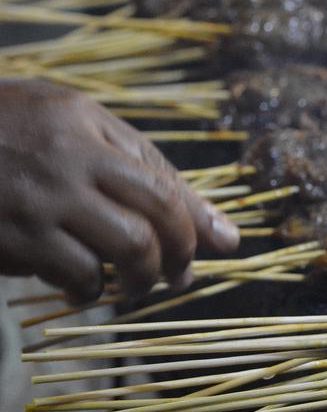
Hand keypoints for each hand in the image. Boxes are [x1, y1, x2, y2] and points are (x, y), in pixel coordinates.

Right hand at [0, 80, 239, 303]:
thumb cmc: (3, 135)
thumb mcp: (66, 126)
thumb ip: (137, 164)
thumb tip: (220, 232)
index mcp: (82, 122)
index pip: (162, 179)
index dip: (196, 220)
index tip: (219, 247)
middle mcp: (67, 156)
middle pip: (155, 216)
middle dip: (178, 254)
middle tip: (176, 275)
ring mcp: (39, 198)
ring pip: (126, 248)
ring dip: (140, 279)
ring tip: (131, 286)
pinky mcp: (15, 237)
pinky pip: (78, 274)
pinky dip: (90, 289)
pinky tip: (82, 288)